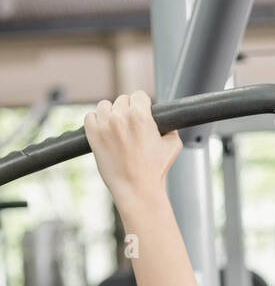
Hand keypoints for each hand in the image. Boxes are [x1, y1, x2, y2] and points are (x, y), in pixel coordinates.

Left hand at [84, 92, 181, 214]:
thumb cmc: (155, 171)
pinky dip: (96, 122)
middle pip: (122, 100)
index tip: (142, 115)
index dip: (143, 105)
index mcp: (140, 116)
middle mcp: (120, 117)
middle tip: (131, 128)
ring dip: (110, 114)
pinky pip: (90, 117)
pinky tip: (104, 132)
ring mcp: (104, 125)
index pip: (139, 95)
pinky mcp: (93, 135)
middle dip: (127, 111)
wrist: (137, 190)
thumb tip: (165, 123)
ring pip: (104, 105)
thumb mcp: (173, 145)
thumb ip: (170, 128)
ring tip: (116, 128)